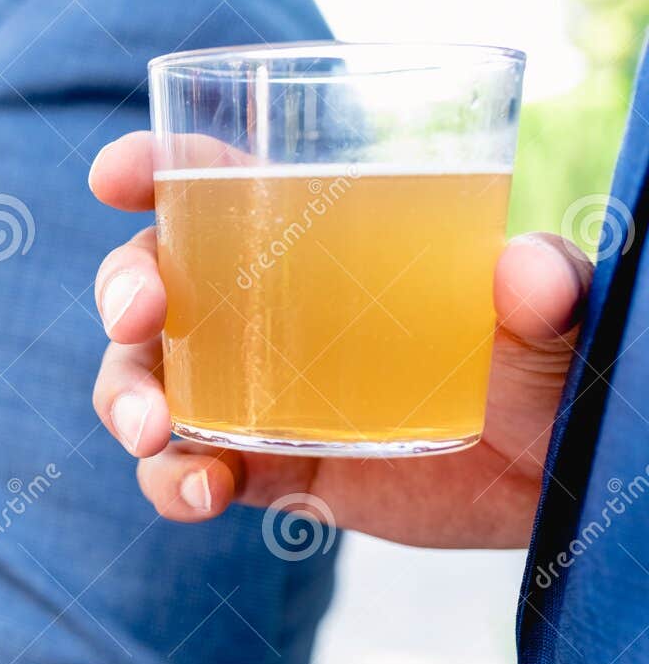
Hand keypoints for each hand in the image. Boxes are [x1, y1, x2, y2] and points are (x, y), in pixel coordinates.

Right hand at [88, 131, 592, 548]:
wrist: (541, 480)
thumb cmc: (541, 366)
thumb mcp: (550, 317)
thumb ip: (546, 290)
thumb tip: (526, 271)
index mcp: (313, 239)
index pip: (215, 184)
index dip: (155, 170)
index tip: (114, 178)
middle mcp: (259, 309)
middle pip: (150, 280)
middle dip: (122, 288)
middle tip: (138, 316)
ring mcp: (246, 390)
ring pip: (140, 378)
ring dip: (124, 396)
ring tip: (153, 433)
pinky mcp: (256, 466)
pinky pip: (180, 469)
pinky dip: (170, 481)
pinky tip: (203, 493)